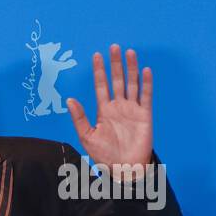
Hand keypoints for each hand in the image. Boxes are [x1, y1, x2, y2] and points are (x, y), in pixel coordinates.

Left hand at [66, 43, 153, 171]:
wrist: (124, 168)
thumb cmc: (104, 155)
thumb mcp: (87, 136)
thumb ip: (79, 117)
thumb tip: (69, 99)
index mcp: (103, 110)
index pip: (101, 86)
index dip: (99, 71)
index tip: (96, 55)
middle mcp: (118, 106)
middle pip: (117, 80)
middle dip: (115, 64)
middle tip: (113, 47)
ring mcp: (132, 109)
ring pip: (132, 84)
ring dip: (131, 68)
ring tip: (129, 52)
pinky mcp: (145, 115)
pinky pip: (146, 96)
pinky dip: (146, 83)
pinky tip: (145, 70)